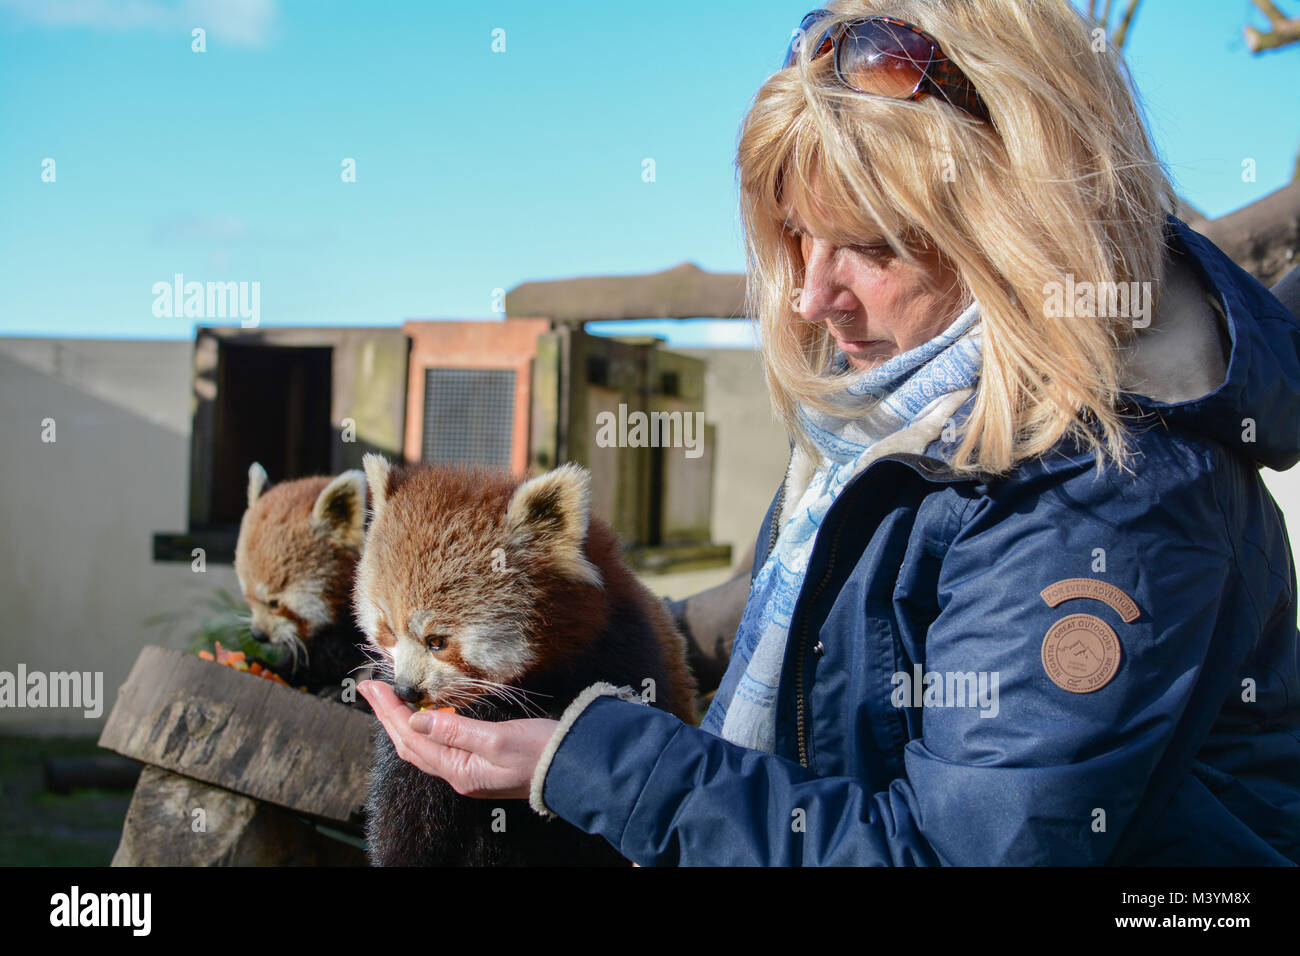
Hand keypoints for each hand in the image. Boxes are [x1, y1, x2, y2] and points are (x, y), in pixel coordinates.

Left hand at [357, 680, 558, 800]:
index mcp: (458, 769)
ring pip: (422, 745)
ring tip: (388, 698)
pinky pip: (439, 746)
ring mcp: (467, 771)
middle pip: (409, 743)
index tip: (371, 686)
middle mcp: (457, 774)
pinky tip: (425, 714)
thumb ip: (455, 729)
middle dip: (387, 714)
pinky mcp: (478, 764)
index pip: (410, 736)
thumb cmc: (540, 752)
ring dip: (402, 721)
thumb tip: (416, 718)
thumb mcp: (497, 738)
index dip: (388, 710)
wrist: (572, 768)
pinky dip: (424, 727)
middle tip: (369, 687)